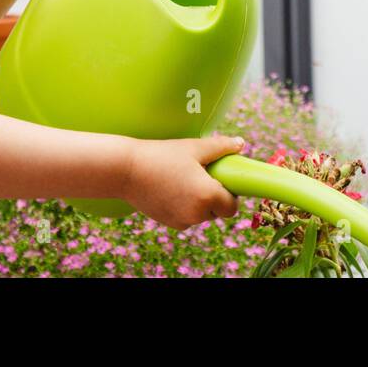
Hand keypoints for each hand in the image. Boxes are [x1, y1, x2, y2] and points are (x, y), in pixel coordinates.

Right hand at [122, 134, 244, 230]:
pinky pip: (186, 217)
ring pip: (201, 215)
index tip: (221, 179)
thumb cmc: (162, 155)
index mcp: (207, 196)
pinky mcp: (169, 223)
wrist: (126, 170)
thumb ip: (221, 147)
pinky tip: (171, 188)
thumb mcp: (194, 147)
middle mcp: (197, 214)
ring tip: (183, 179)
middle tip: (200, 175)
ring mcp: (182, 221)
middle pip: (217, 211)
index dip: (230, 194)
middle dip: (214, 196)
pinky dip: (185, 206)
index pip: (232, 207)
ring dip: (199, 202)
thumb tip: (241, 144)